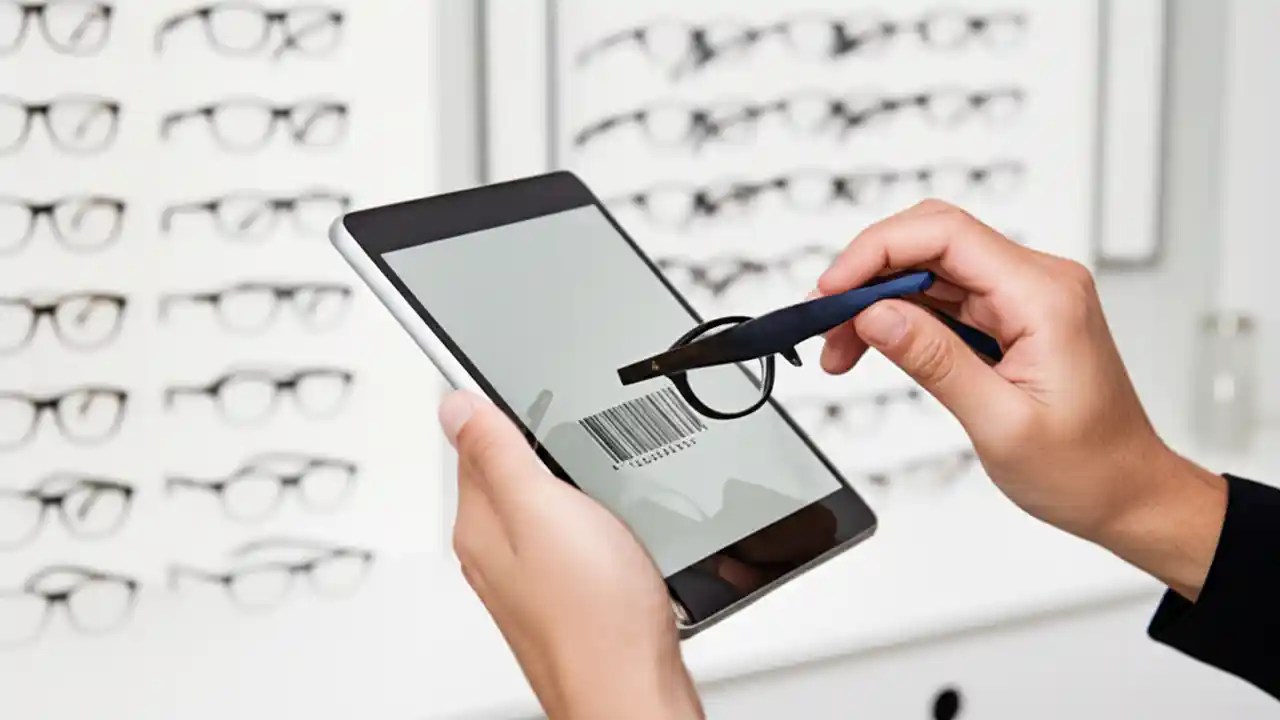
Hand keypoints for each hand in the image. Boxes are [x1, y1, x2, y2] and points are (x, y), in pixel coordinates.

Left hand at [438, 390, 702, 719]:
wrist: (633, 690)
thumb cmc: (594, 615)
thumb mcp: (542, 508)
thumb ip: (497, 453)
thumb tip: (454, 404)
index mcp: (481, 524)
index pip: (472, 443)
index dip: (501, 407)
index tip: (528, 383)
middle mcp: (496, 552)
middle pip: (508, 474)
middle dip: (541, 446)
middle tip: (579, 429)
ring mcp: (532, 576)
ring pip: (543, 506)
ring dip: (571, 484)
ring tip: (603, 474)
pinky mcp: (569, 593)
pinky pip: (571, 538)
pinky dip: (593, 521)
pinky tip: (618, 523)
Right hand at [816, 200, 1227, 599]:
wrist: (1127, 492)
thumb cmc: (1085, 468)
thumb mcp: (1000, 422)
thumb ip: (933, 361)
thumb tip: (875, 315)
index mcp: (1044, 297)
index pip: (944, 234)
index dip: (875, 252)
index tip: (831, 291)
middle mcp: (1038, 283)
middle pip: (931, 240)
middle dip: (867, 274)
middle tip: (825, 321)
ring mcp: (1025, 297)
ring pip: (930, 269)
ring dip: (877, 300)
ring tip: (840, 348)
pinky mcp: (1013, 316)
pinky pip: (944, 296)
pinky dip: (901, 317)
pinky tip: (872, 346)